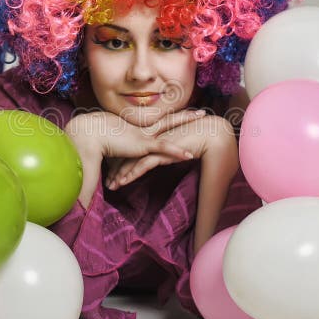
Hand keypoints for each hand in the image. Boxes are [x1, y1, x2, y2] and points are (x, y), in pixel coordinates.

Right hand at [65, 109, 206, 207]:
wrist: (87, 135)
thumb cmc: (94, 143)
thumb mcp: (110, 152)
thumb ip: (117, 159)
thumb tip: (114, 173)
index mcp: (136, 129)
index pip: (157, 122)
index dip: (170, 118)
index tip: (182, 114)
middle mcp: (142, 129)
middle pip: (168, 119)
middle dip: (185, 115)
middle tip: (200, 112)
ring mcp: (143, 135)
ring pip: (170, 126)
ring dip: (187, 122)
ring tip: (203, 117)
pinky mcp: (141, 145)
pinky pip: (163, 148)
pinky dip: (176, 151)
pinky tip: (189, 154)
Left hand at [106, 115, 235, 188]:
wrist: (210, 133)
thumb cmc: (197, 139)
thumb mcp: (178, 148)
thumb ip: (170, 153)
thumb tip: (166, 161)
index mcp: (155, 138)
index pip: (134, 151)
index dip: (124, 163)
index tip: (115, 173)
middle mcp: (152, 139)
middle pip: (129, 156)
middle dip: (116, 170)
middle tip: (108, 181)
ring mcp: (156, 145)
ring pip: (132, 161)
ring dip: (121, 175)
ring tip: (111, 185)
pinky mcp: (162, 151)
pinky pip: (143, 164)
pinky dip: (132, 174)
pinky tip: (123, 182)